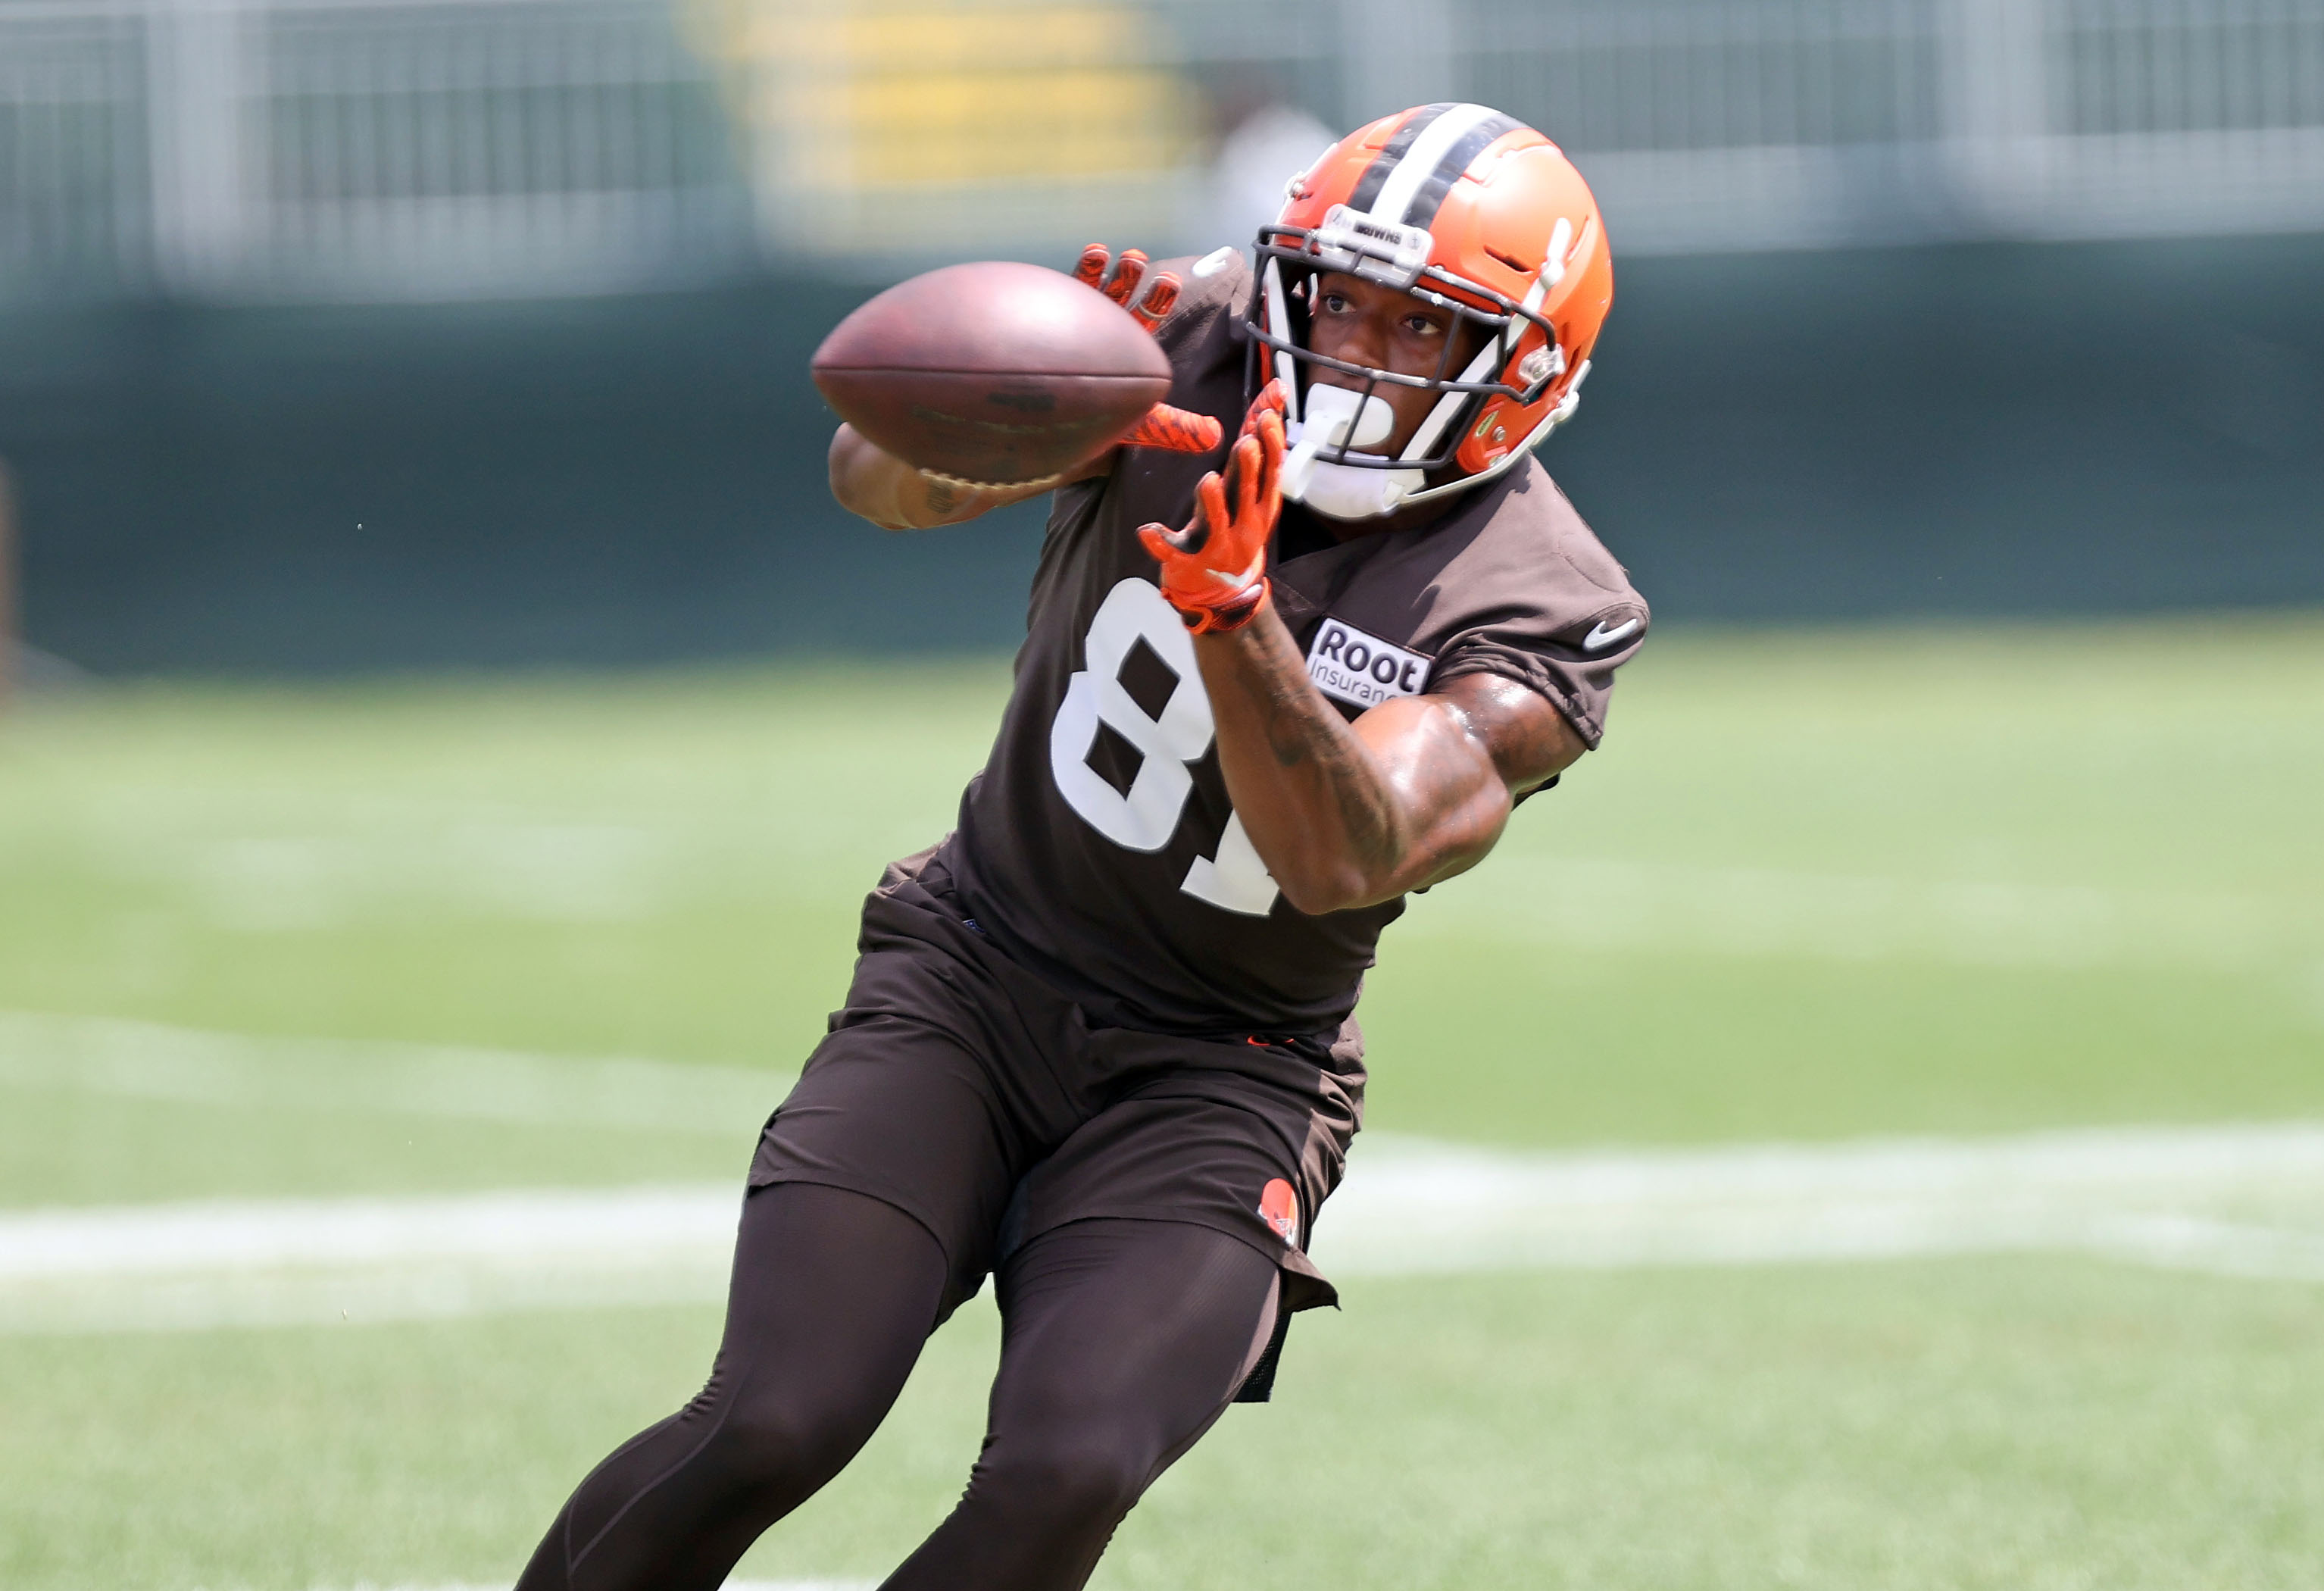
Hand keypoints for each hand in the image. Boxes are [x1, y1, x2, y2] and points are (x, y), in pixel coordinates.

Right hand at [1074, 244, 1224, 455]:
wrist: (1051, 432)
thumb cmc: (1097, 427)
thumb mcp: (1143, 426)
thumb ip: (1178, 426)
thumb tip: (1217, 437)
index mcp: (1127, 350)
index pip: (1146, 320)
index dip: (1159, 300)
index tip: (1170, 280)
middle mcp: (1103, 333)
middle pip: (1123, 300)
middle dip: (1134, 280)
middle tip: (1140, 261)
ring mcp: (1076, 325)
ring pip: (1098, 292)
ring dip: (1112, 272)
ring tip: (1125, 257)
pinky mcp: (1053, 321)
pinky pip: (1067, 294)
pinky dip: (1082, 272)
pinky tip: (1094, 253)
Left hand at [1137, 380, 1287, 632]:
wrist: (1224, 593)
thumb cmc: (1235, 529)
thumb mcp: (1250, 495)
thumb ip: (1254, 453)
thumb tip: (1270, 403)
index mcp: (1258, 506)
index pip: (1271, 470)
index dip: (1272, 443)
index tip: (1269, 416)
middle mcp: (1242, 526)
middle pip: (1247, 493)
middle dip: (1249, 468)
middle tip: (1246, 442)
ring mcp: (1216, 546)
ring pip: (1216, 523)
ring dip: (1212, 503)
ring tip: (1209, 480)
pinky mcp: (1187, 561)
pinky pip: (1172, 552)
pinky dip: (1160, 543)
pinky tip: (1146, 530)